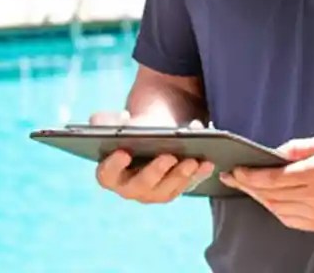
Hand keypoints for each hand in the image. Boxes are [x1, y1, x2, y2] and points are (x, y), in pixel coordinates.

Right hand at [89, 109, 215, 203]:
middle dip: (156, 172)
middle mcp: (129, 188)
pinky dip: (197, 175)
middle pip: (141, 185)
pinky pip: (186, 186)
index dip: (114, 165)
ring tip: (193, 160)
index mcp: (110, 172)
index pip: (106, 174)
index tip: (124, 152)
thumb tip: (110, 121)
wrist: (157, 127)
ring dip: (180, 176)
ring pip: (166, 190)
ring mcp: (153, 193)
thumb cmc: (135, 125)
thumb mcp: (121, 120)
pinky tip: (207, 163)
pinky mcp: (174, 190)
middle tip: (169, 157)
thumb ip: (108, 121)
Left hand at [220, 134, 313, 231]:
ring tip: (248, 188)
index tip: (236, 170)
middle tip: (232, 178)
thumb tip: (277, 152)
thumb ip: (301, 147)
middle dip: (247, 186)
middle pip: (270, 195)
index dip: (249, 176)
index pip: (271, 179)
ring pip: (277, 209)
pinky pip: (290, 220)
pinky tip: (269, 201)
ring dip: (259, 199)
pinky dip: (275, 210)